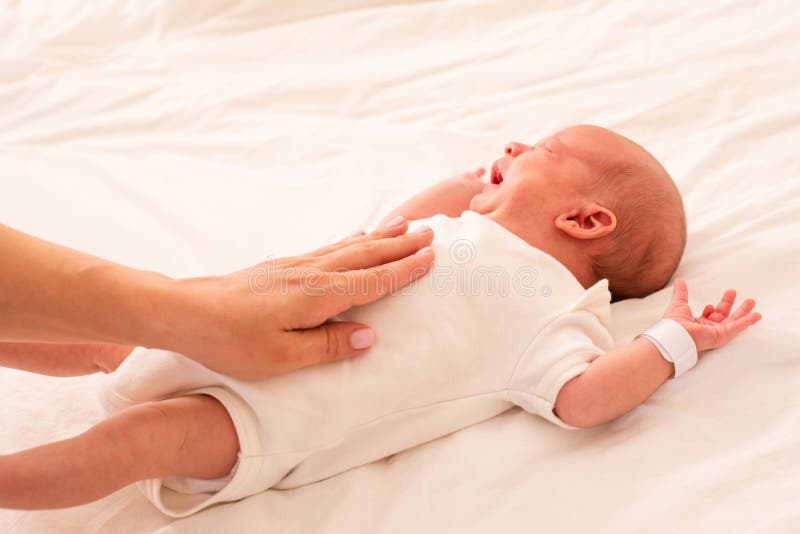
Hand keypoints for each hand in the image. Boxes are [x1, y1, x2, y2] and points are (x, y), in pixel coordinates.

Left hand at [174, 218, 434, 378]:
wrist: (186, 311)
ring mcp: (296, 265)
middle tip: (430, 233)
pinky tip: (355, 236)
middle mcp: (311, 273)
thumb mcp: (281, 357)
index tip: (432, 257)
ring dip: (379, 237)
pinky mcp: (283, 266)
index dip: (404, 270)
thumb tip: (369, 336)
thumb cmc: (231, 340)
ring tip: (403, 226)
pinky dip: (350, 240)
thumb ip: (328, 346)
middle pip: (366, 255)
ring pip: (348, 247)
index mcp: (317, 296)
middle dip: (400, 245)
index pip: (373, 280)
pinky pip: (329, 248)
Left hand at [662, 278, 761, 352]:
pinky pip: (737, 328)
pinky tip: (756, 315)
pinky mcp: (722, 336)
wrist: (675, 335)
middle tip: (735, 294)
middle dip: (730, 305)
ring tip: (751, 302)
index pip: (708, 317)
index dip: (710, 310)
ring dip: (743, 312)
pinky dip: (747, 321)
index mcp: (697, 324)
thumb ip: (681, 293)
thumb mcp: (679, 303)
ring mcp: (716, 333)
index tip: (710, 305)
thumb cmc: (673, 323)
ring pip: (734, 321)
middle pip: (724, 317)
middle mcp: (707, 329)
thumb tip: (679, 281)